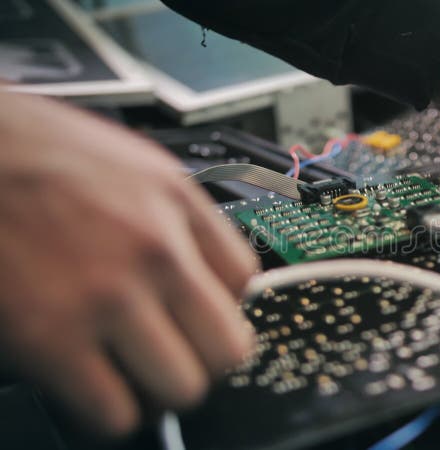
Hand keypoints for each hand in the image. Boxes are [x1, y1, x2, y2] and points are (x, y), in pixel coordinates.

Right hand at [0, 92, 256, 435]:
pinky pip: (114, 413)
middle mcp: (154, 251)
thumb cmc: (33, 152)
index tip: (201, 317)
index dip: (223, 308)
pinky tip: (94, 388)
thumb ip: (178, 214)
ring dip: (161, 391)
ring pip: (182, 388)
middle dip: (205, 360)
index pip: (244, 283)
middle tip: (177, 356)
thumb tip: (206, 266)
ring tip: (135, 375)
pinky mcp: (50, 338)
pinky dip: (111, 412)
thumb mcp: (132, 162)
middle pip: (228, 348)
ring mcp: (107, 298)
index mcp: (175, 203)